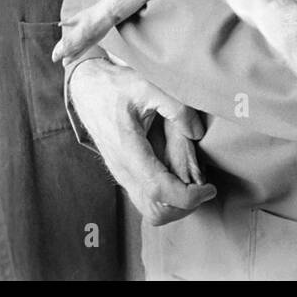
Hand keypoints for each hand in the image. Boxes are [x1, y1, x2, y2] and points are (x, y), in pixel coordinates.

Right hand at [70, 57, 215, 225]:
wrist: (87, 89)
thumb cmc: (117, 86)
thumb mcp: (148, 84)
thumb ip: (177, 107)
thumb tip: (197, 134)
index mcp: (128, 150)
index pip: (159, 189)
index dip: (188, 196)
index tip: (209, 187)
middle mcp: (123, 169)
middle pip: (157, 212)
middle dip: (185, 205)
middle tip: (203, 185)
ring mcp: (122, 175)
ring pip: (151, 211)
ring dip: (177, 204)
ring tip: (194, 182)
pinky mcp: (124, 174)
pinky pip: (147, 199)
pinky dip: (168, 198)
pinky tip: (180, 175)